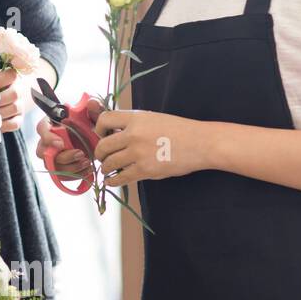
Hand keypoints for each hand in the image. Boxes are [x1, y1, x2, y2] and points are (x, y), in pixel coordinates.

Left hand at [0, 68, 34, 133]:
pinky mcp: (19, 118)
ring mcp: (21, 105)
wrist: (6, 97)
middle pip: (14, 94)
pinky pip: (15, 123)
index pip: (11, 76)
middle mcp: (19, 91)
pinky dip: (4, 125)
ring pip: (14, 108)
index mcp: (12, 78)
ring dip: (0, 112)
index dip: (1, 80)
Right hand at [35, 100, 104, 175]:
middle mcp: (48, 141)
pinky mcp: (60, 168)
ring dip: (70, 167)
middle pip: (43, 152)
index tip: (61, 143)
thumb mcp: (96, 117)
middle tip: (80, 154)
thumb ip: (95, 110)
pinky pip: (61, 176)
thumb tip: (91, 103)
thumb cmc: (92, 126)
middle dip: (63, 156)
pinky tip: (87, 169)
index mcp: (52, 124)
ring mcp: (52, 156)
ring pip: (52, 166)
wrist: (99, 140)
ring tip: (87, 162)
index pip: (41, 129)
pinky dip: (75, 175)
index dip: (48, 137)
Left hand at [94, 109, 211, 186]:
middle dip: (99, 153)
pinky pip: (120, 178)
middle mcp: (134, 134)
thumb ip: (133, 124)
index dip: (99, 129)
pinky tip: (112, 181)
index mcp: (136, 118)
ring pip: (109, 163)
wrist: (202, 143)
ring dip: (105, 168)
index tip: (101, 135)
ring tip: (107, 169)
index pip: (104, 120)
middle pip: (103, 145)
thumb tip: (111, 133)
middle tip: (102, 156)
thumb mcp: (153, 118)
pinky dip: (113, 181)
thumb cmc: (179, 130)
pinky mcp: (145, 170)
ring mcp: (138, 153)